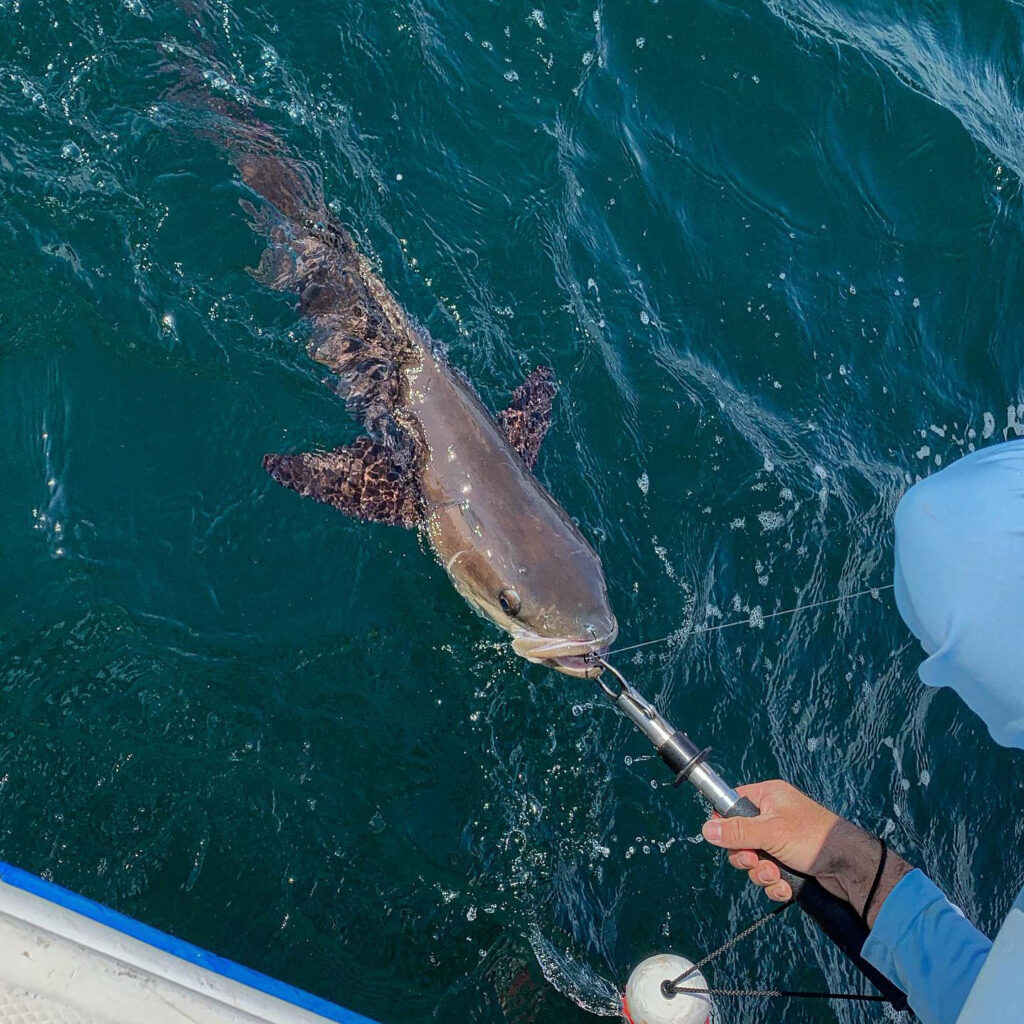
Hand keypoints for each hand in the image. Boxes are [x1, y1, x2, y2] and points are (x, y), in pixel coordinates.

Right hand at [701, 780, 912, 925]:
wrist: (851, 867)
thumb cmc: (812, 837)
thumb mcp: (771, 832)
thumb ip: (737, 831)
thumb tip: (706, 829)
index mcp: (767, 797)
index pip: (732, 804)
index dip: (725, 823)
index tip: (725, 839)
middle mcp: (772, 816)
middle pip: (740, 837)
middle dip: (746, 856)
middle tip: (755, 860)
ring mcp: (781, 841)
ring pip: (753, 860)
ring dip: (761, 873)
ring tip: (775, 876)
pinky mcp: (789, 863)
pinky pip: (769, 874)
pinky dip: (775, 884)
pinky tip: (785, 887)